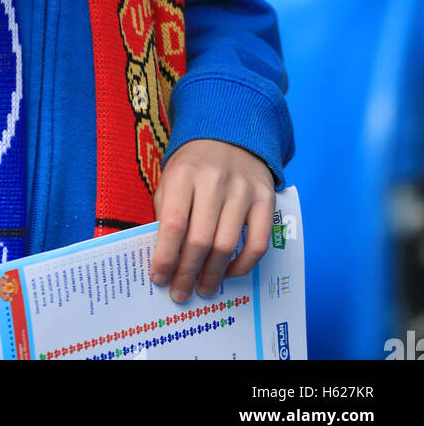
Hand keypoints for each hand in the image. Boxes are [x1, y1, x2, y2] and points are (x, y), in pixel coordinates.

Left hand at [147, 139, 275, 301]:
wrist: (230, 132)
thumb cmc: (193, 164)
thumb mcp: (171, 178)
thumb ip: (166, 212)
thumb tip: (163, 256)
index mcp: (184, 174)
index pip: (174, 224)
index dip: (165, 257)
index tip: (159, 278)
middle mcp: (214, 180)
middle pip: (200, 239)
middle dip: (187, 273)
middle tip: (180, 293)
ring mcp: (243, 189)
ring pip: (227, 245)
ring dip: (213, 274)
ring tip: (203, 288)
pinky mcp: (266, 198)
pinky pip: (258, 243)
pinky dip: (243, 265)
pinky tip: (229, 272)